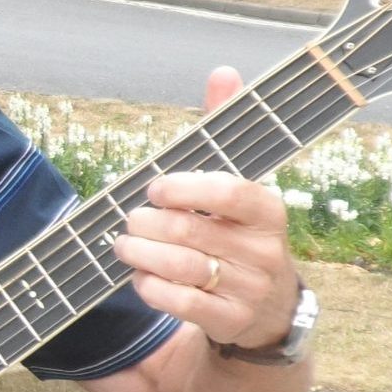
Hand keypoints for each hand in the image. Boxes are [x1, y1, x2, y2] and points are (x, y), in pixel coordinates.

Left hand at [110, 67, 303, 352]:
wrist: (268, 306)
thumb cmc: (235, 230)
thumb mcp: (236, 184)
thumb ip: (222, 133)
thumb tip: (223, 71)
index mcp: (268, 210)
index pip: (230, 191)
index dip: (184, 187)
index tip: (154, 186)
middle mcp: (265, 250)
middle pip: (192, 231)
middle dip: (148, 224)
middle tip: (128, 219)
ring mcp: (250, 289)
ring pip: (183, 267)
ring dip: (141, 254)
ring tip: (123, 245)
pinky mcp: (231, 320)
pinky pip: (182, 304)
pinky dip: (151, 288)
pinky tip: (139, 277)